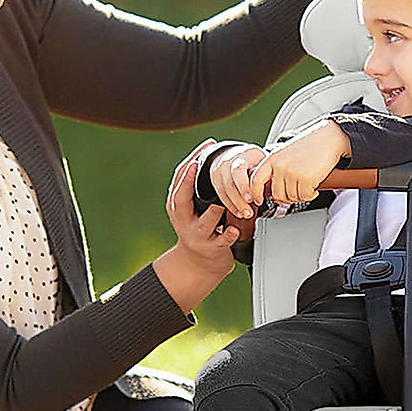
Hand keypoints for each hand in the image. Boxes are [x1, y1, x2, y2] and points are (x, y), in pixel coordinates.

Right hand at [153, 140, 239, 312]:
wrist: (198, 263)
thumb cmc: (199, 227)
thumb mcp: (191, 206)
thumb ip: (196, 184)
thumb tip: (209, 148)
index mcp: (178, 206)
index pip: (179, 180)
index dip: (190, 163)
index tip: (204, 147)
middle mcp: (184, 220)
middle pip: (181, 199)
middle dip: (187, 182)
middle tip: (197, 166)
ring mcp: (197, 235)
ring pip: (205, 222)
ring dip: (214, 212)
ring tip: (220, 204)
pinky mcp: (211, 248)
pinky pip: (221, 241)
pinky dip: (228, 235)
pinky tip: (233, 230)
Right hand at [209, 143, 266, 219]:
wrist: (234, 155)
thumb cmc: (254, 160)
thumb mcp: (263, 161)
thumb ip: (266, 174)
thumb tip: (275, 190)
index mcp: (244, 155)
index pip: (239, 171)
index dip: (246, 188)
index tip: (257, 200)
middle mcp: (230, 161)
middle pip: (230, 181)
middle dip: (240, 199)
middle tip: (250, 211)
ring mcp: (221, 170)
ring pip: (225, 189)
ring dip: (236, 205)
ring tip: (246, 214)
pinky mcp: (216, 180)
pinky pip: (221, 195)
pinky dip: (230, 205)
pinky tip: (239, 212)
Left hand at [248, 122, 350, 206]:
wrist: (329, 138)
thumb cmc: (310, 145)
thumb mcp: (286, 153)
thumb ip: (277, 169)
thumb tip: (275, 194)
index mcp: (273, 158)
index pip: (256, 180)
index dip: (255, 193)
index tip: (259, 201)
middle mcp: (280, 165)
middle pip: (277, 194)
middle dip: (287, 198)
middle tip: (297, 193)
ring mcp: (292, 172)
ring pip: (292, 197)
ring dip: (301, 196)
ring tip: (308, 186)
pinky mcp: (305, 178)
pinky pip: (305, 196)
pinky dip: (311, 195)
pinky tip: (314, 187)